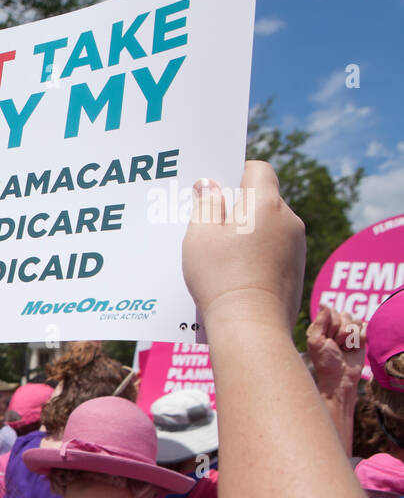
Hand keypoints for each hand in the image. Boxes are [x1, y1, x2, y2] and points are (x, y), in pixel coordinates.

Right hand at [182, 161, 305, 331]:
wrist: (251, 327)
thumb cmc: (221, 278)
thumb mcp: (200, 236)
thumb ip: (205, 204)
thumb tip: (210, 184)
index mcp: (265, 204)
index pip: (258, 170)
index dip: (235, 173)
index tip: (215, 190)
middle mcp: (289, 220)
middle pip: (262, 200)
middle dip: (237, 207)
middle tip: (208, 226)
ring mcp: (297, 247)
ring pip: (268, 226)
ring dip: (246, 233)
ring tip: (219, 256)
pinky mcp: (297, 270)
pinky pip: (274, 250)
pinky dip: (256, 254)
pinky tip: (234, 274)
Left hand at [307, 305, 364, 400]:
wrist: (340, 378)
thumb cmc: (325, 361)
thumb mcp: (316, 341)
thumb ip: (320, 321)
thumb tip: (324, 303)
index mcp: (322, 326)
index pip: (331, 312)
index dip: (332, 325)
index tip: (327, 339)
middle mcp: (335, 327)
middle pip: (345, 314)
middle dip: (341, 332)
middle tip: (336, 346)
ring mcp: (349, 332)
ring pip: (356, 321)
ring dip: (350, 337)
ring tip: (344, 348)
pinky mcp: (361, 338)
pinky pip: (365, 327)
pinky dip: (360, 339)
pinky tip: (354, 348)